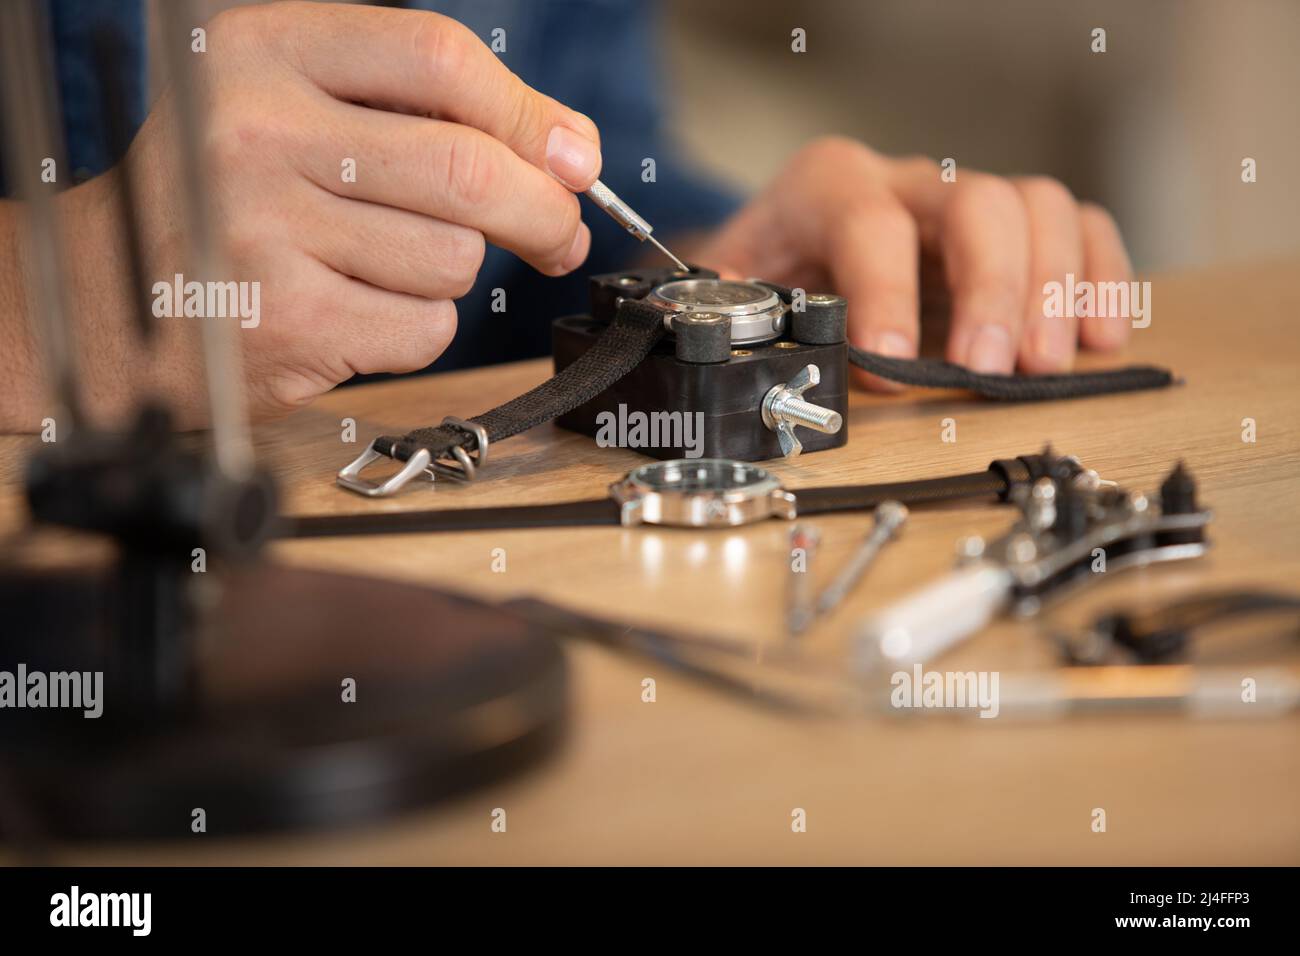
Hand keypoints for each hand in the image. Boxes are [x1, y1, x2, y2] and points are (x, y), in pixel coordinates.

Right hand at [2, 1, 601, 427]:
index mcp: (265, 49)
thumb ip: (424, 113)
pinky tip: (358, 310)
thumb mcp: (300, 109)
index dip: (530, 116)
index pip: (439, 60)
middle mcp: (257, 129)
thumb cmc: (231, 198)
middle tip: (558, 238)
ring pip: (453, 259)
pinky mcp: (285, 319)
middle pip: (467, 169)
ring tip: (384, 267)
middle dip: (541, 214)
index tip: (575, 160)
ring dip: (451, 274)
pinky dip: (418, 328)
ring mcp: (265, 228)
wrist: (115, 295)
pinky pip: (423, 328)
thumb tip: (572, 155)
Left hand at [697, 137, 1132, 384]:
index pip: (871, 225)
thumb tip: (740, 346)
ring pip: (1038, 205)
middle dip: (992, 289)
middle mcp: (907, 182)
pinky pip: (1078, 226)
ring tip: (1045, 364)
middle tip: (992, 370)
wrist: (791, 249)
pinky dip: (1100, 278)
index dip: (886, 295)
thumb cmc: (771, 272)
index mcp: (830, 188)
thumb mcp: (736, 288)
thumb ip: (739, 312)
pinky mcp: (1012, 228)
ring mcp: (966, 200)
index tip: (893, 367)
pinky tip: (1100, 336)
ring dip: (1055, 288)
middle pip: (977, 201)